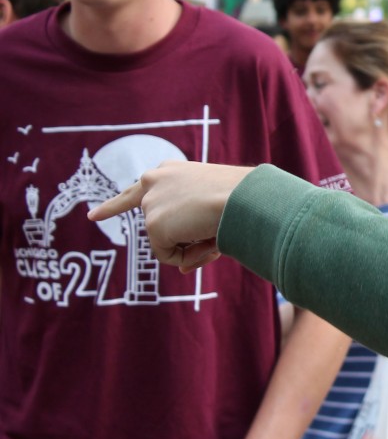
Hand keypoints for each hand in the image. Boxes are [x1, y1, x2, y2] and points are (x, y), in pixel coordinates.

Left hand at [88, 161, 252, 272]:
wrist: (243, 197)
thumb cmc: (240, 199)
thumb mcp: (213, 209)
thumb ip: (193, 234)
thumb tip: (179, 268)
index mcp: (169, 171)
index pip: (138, 188)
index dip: (114, 205)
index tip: (93, 216)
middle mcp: (153, 181)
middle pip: (155, 223)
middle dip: (173, 237)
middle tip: (202, 237)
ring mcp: (151, 203)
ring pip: (166, 240)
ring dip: (193, 245)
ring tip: (217, 231)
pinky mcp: (153, 224)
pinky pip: (168, 255)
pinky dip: (190, 255)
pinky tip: (207, 239)